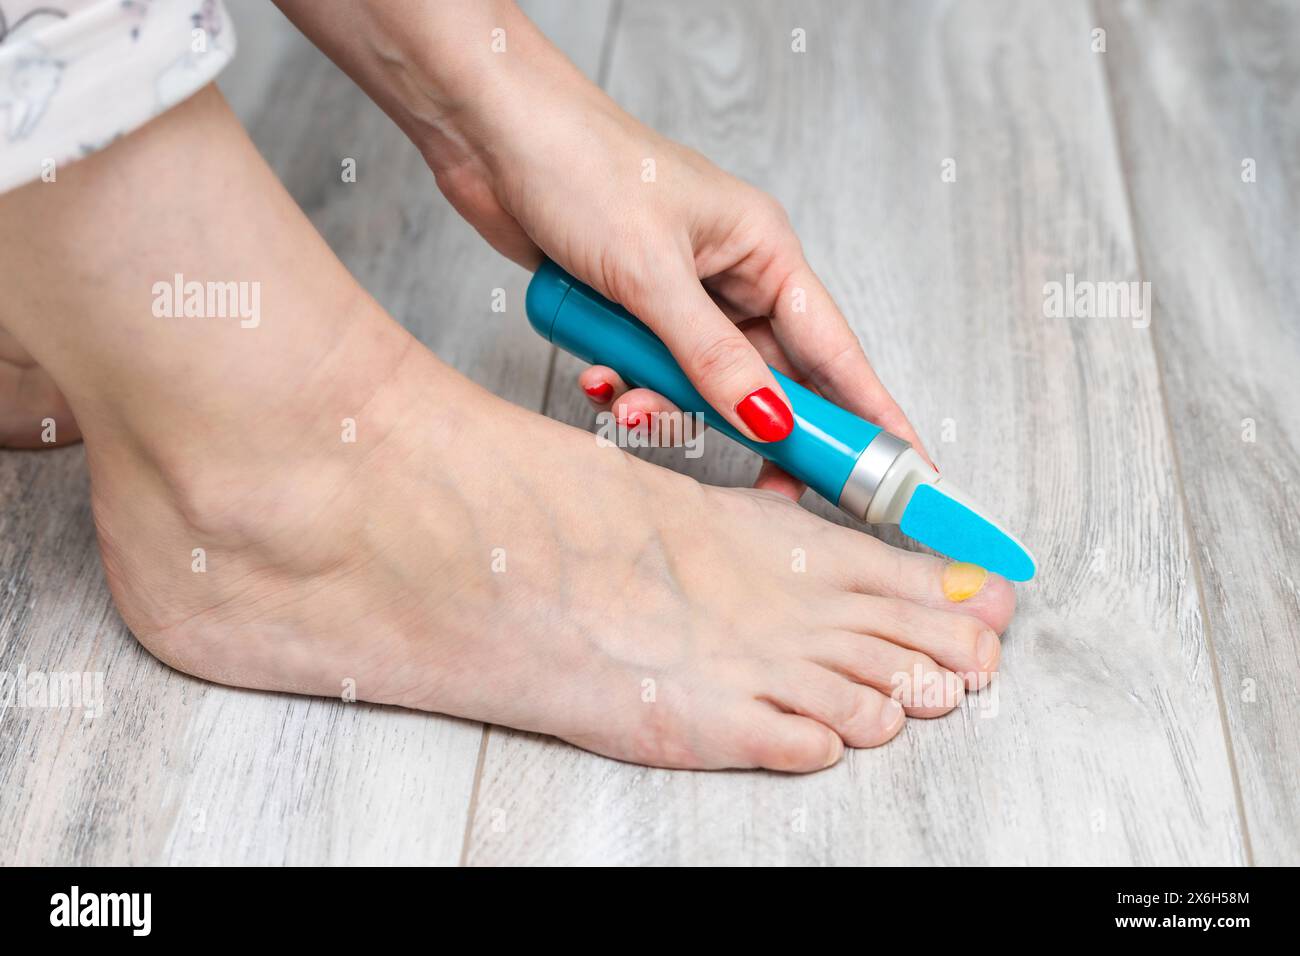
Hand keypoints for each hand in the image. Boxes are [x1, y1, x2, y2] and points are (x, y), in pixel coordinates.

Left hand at [275, 0, 928, 494]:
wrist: (491, 133)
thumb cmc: (580, 165)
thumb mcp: (652, 274)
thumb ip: (710, 356)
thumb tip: (767, 420)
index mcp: (761, 250)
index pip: (835, 348)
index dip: (873, 411)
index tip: (908, 467)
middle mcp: (729, 276)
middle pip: (770, 379)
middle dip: (754, 429)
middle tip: (766, 487)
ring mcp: (679, 296)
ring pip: (700, 386)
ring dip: (667, 408)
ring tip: (629, 404)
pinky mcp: (631, 311)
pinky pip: (649, 373)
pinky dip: (628, 386)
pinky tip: (600, 378)